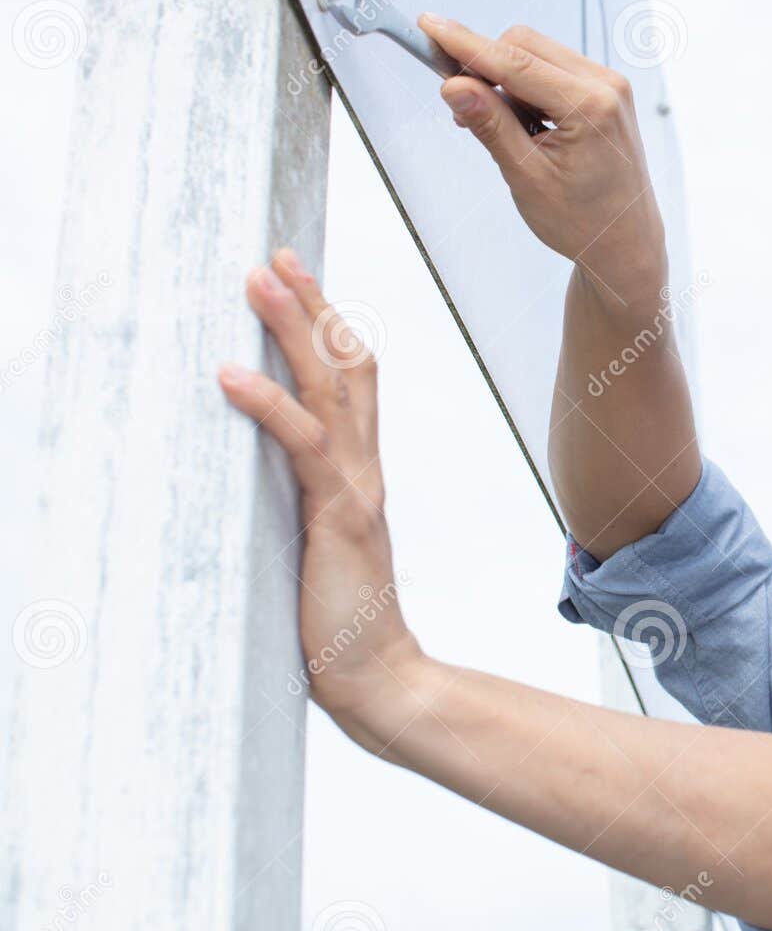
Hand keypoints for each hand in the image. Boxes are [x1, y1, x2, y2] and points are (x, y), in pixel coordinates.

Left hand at [218, 249, 422, 725]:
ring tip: (259, 280)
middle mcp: (365, 469)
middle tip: (276, 255)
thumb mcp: (316, 545)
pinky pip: (305, 447)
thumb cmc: (342, 620)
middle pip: (348, 366)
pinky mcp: (339, 516)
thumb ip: (301, 503)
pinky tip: (233, 376)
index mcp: (359, 474)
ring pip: (331, 388)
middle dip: (313, 305)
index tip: (296, 279)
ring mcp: (357, 488)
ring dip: (295, 328)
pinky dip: (269, 406)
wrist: (379, 675)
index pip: (353, 382)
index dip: (329, 326)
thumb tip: (255, 475)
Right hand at [419, 14, 667, 319]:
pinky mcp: (605, 92)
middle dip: (486, 68)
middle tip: (464, 111)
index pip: (514, 62)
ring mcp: (609, 86)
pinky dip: (528, 88)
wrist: (626, 243)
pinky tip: (524, 126)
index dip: (466, 44)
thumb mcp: (527, 178)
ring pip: (536, 55)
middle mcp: (606, 86)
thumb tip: (455, 86)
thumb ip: (491, 126)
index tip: (429, 25)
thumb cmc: (583, 222)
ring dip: (506, 81)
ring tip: (504, 132)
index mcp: (590, 107)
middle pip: (524, 45)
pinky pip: (553, 70)